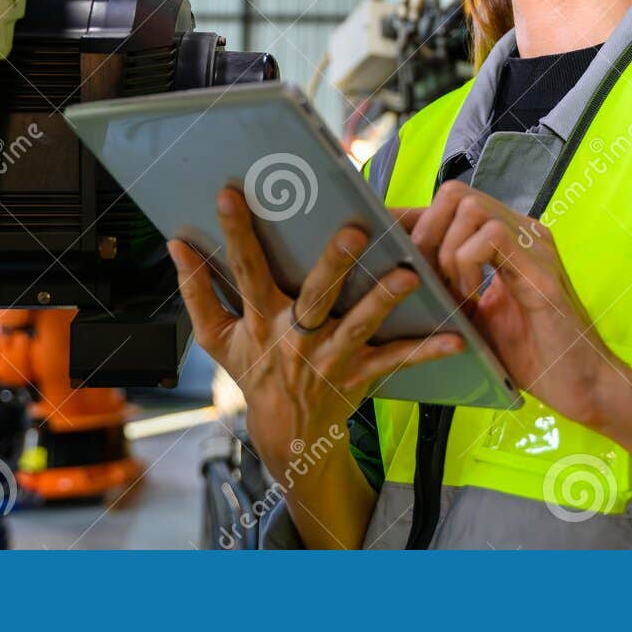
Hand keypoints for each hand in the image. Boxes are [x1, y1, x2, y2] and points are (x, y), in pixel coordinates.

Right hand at [167, 187, 462, 478]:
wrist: (286, 437)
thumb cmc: (254, 373)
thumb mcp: (215, 340)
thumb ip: (196, 291)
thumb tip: (175, 245)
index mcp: (260, 321)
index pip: (244, 271)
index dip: (235, 234)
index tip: (229, 194)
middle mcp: (296, 337)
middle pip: (315, 296)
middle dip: (333, 264)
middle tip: (354, 231)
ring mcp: (330, 358)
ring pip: (360, 326)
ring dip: (384, 301)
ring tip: (410, 277)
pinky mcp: (360, 375)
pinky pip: (396, 362)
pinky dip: (426, 351)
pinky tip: (456, 338)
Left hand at [394, 181, 631, 435]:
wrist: (585, 385)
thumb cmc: (533, 354)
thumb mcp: (476, 313)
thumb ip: (448, 284)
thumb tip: (399, 269)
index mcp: (508, 238)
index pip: (450, 203)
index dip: (412, 217)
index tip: (384, 242)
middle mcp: (523, 231)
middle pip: (455, 193)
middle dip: (427, 231)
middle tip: (426, 275)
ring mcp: (535, 246)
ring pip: (470, 208)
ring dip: (448, 252)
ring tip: (456, 292)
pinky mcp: (541, 269)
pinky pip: (492, 238)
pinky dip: (469, 265)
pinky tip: (474, 298)